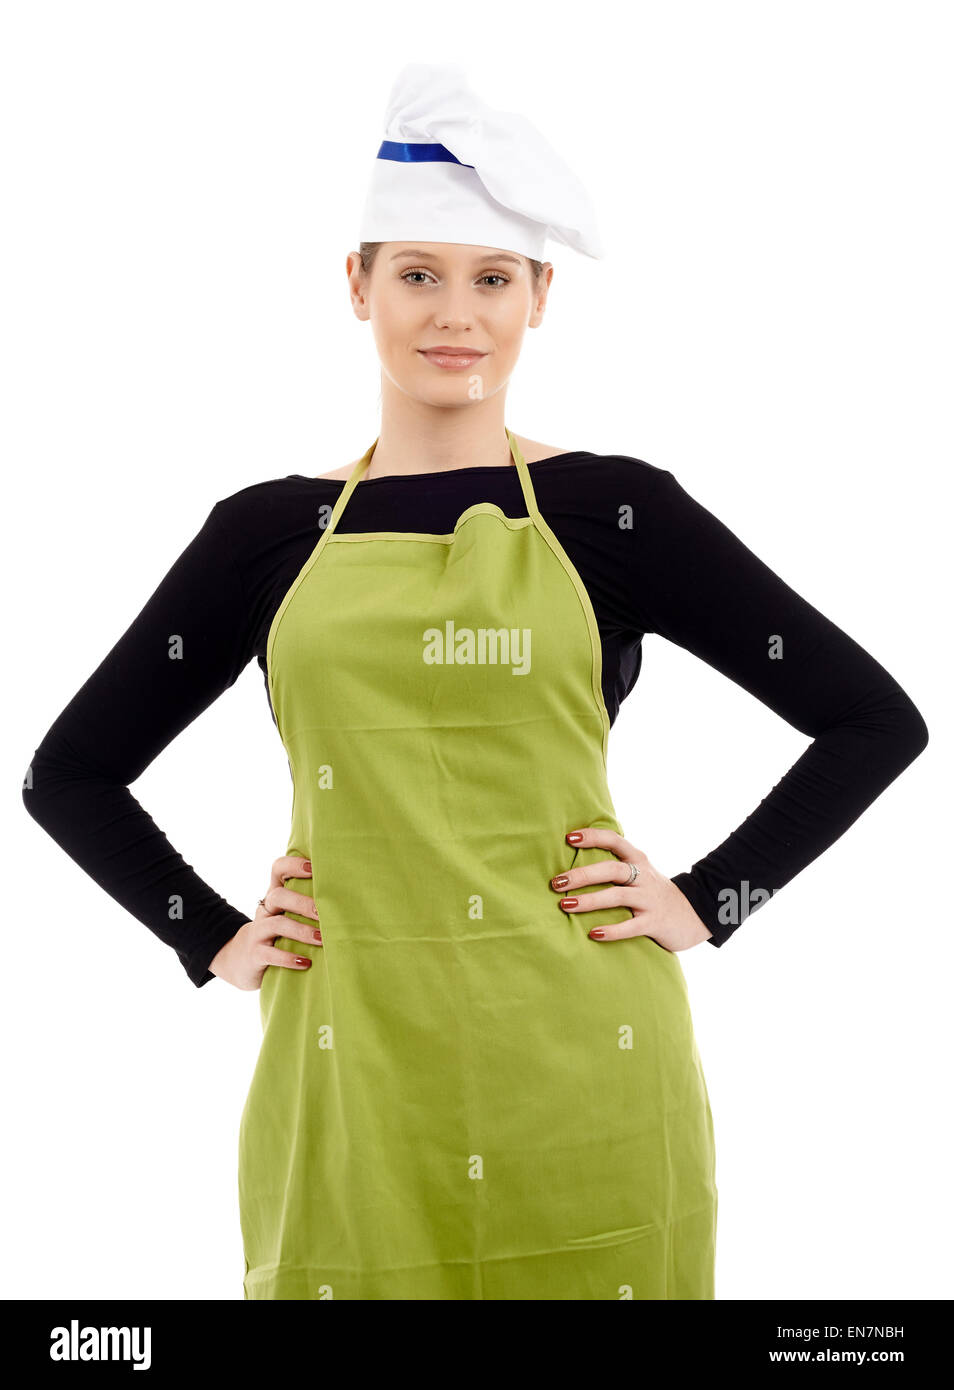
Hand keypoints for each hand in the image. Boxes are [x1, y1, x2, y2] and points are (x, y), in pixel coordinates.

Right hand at [208, 854, 320, 989]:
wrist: (243, 960)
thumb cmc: (278, 933)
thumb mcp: (288, 914)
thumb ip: (308, 904)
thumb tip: (349, 899)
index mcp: (275, 895)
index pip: (278, 869)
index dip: (294, 865)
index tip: (314, 868)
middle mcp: (266, 909)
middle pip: (278, 896)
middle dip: (302, 903)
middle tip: (323, 912)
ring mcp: (259, 931)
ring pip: (277, 924)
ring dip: (301, 931)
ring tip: (321, 939)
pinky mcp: (255, 954)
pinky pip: (271, 954)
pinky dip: (289, 958)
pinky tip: (306, 962)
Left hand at [550, 827, 712, 951]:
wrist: (694, 915)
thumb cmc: (653, 893)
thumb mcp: (639, 873)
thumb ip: (615, 866)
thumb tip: (573, 863)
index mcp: (638, 860)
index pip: (615, 840)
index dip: (593, 837)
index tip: (569, 838)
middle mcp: (644, 877)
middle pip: (612, 869)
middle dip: (583, 875)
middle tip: (557, 882)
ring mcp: (650, 900)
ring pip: (618, 896)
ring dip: (589, 900)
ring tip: (565, 905)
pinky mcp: (654, 923)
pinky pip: (631, 926)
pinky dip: (612, 930)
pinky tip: (593, 934)